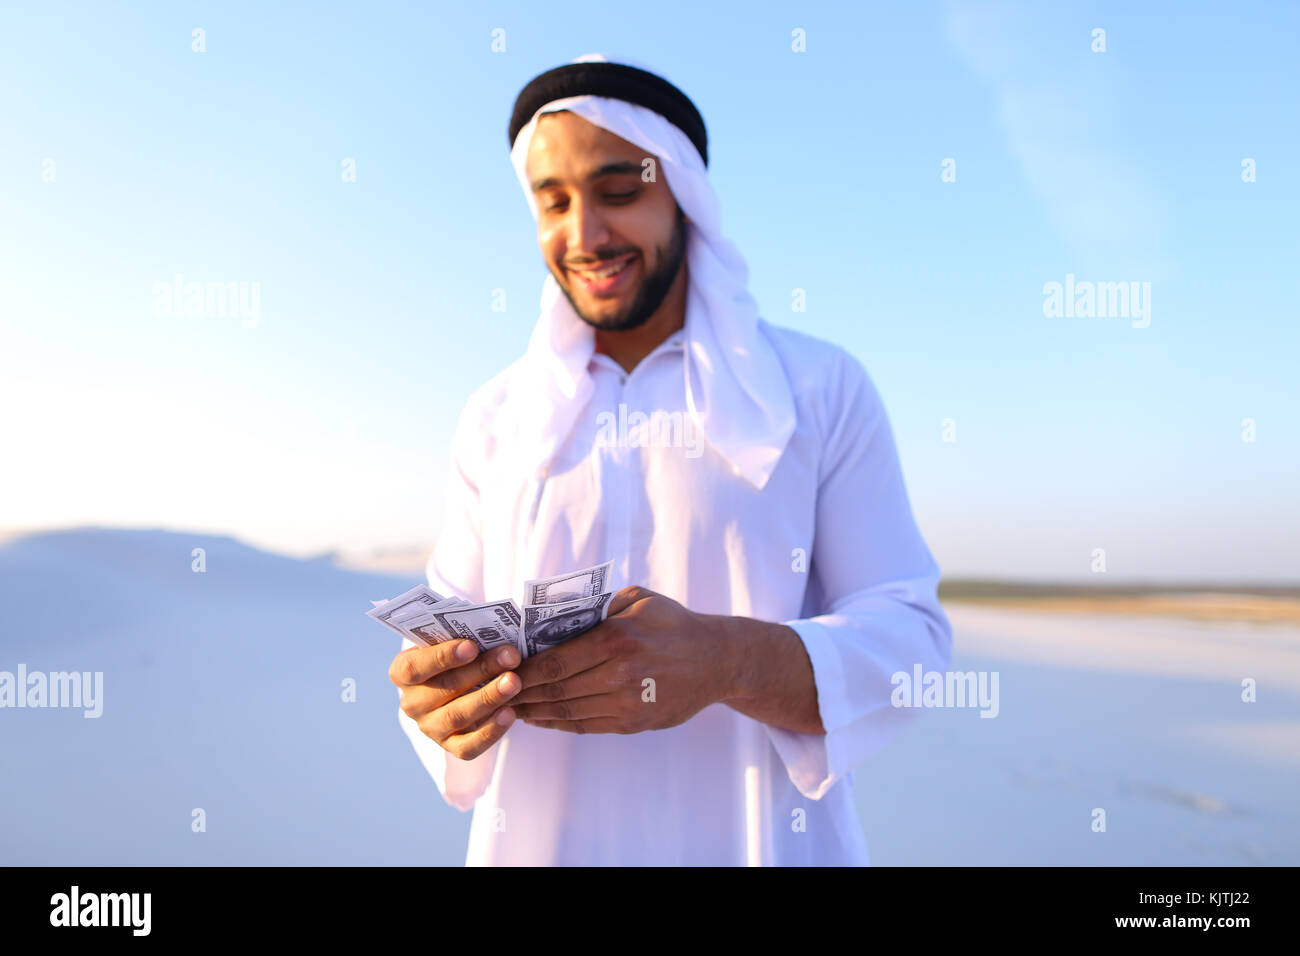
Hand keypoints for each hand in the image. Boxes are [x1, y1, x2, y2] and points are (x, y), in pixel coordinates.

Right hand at [389, 639, 521, 759]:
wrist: (462, 684)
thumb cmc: (458, 654)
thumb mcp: (452, 641)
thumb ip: (464, 638)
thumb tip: (495, 633)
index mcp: (402, 672)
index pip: (414, 667)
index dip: (442, 657)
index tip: (471, 646)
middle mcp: (411, 703)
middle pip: (443, 689)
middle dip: (481, 670)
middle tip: (510, 656)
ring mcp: (429, 727)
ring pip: (457, 716)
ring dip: (489, 698)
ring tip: (514, 682)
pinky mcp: (450, 746)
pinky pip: (468, 747)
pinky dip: (490, 731)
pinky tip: (510, 713)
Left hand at [510, 585, 733, 733]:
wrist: (717, 660)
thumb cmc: (673, 623)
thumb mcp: (637, 599)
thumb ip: (596, 607)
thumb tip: (550, 619)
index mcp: (617, 638)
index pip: (555, 661)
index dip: (523, 670)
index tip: (502, 669)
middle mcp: (620, 674)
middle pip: (557, 689)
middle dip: (521, 692)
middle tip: (495, 691)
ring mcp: (628, 703)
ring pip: (568, 712)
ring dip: (535, 711)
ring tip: (512, 707)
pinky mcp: (634, 723)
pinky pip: (586, 726)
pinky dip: (559, 723)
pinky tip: (542, 718)